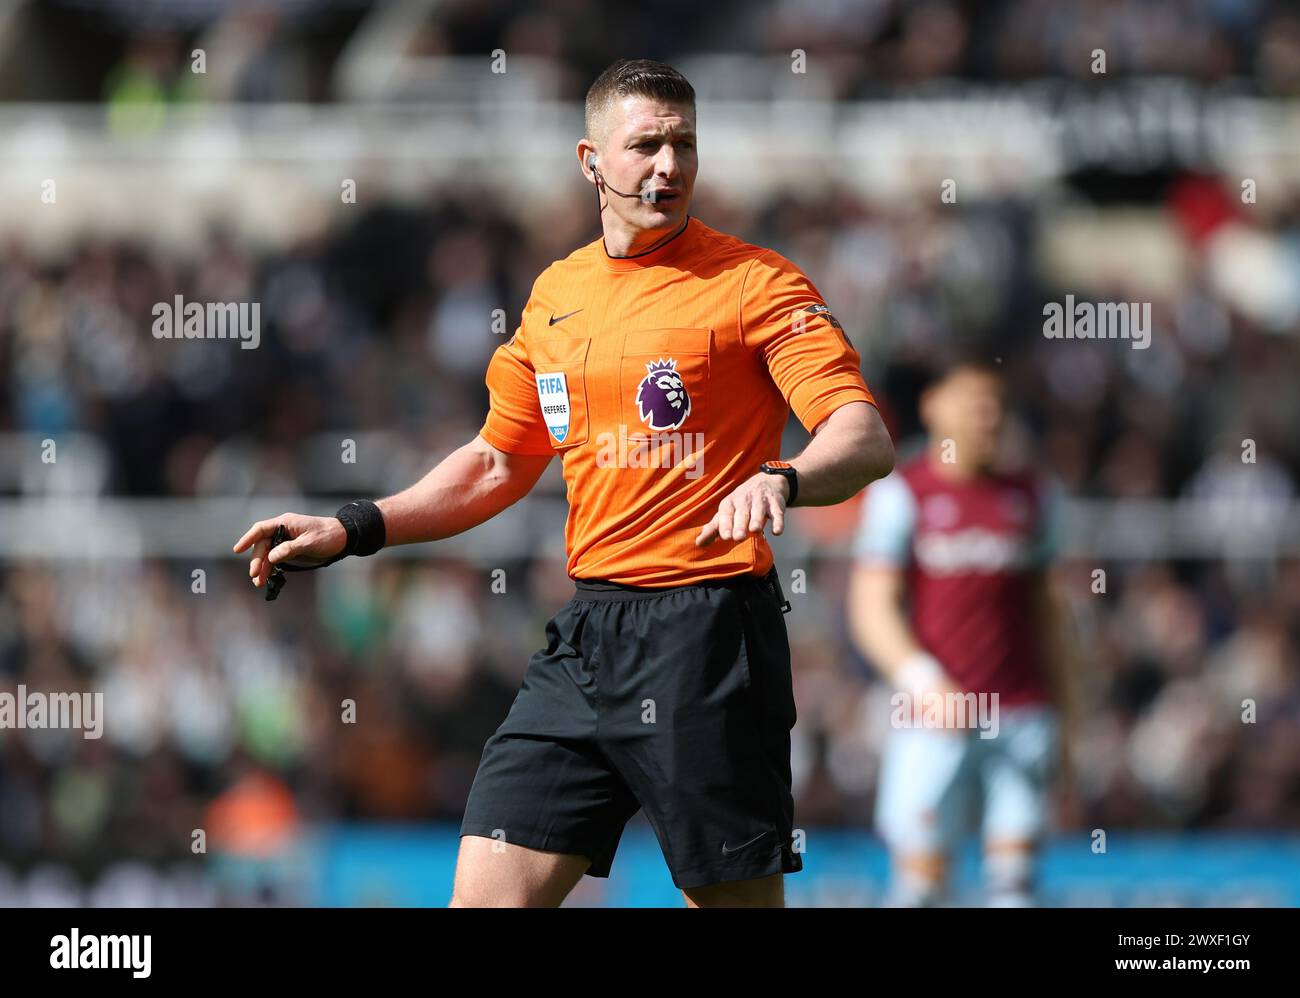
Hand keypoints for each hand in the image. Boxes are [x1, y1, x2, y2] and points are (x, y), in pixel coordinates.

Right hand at [233, 512, 347, 588]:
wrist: (344, 538)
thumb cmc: (328, 536)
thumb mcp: (310, 543)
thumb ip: (290, 549)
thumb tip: (271, 557)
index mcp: (285, 523)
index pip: (261, 529)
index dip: (248, 539)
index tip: (237, 549)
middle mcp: (283, 531)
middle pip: (263, 545)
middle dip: (258, 561)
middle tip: (255, 575)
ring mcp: (286, 541)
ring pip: (268, 554)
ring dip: (263, 568)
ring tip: (258, 582)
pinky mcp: (290, 550)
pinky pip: (276, 559)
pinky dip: (271, 568)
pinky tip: (266, 579)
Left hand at [695, 472, 787, 546]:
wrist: (767, 482)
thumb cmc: (742, 502)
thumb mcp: (726, 512)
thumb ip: (714, 528)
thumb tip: (699, 543)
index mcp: (730, 503)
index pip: (726, 514)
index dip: (725, 525)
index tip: (724, 536)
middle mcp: (744, 500)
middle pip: (742, 513)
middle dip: (740, 525)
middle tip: (738, 538)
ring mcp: (761, 501)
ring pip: (759, 511)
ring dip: (757, 520)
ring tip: (755, 530)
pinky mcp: (776, 504)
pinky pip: (777, 513)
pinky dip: (778, 522)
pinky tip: (777, 531)